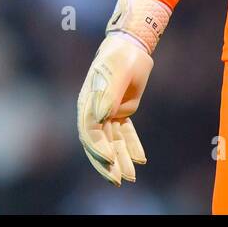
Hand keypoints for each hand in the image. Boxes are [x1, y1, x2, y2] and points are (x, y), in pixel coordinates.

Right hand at [77, 0, 170, 185]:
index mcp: (88, 103)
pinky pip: (125, 134)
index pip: (89, 131)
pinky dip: (132, 146)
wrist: (131, 46)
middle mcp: (94, 111)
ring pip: (112, 141)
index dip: (98, 148)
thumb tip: (101, 116)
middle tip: (118, 180)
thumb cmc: (121, 56)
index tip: (110, 159)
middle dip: (107, 163)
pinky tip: (140, 160)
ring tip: (130, 177)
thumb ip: (109, 93)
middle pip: (98, 143)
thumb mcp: (117, 71)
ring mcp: (107, 113)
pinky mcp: (121, 112)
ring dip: (120, 159)